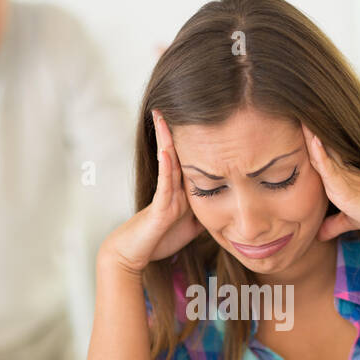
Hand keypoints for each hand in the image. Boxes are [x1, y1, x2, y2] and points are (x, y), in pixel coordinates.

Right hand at [99, 109, 203, 274]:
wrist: (133, 255)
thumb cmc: (159, 241)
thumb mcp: (190, 227)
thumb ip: (203, 214)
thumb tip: (225, 208)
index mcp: (180, 191)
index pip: (190, 161)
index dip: (195, 141)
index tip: (202, 120)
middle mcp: (171, 189)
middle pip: (177, 154)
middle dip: (176, 130)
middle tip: (178, 104)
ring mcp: (164, 196)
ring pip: (168, 163)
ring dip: (167, 139)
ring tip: (164, 117)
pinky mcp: (158, 208)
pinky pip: (164, 185)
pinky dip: (166, 167)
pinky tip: (166, 150)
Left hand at [302, 123, 359, 242]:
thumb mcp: (351, 219)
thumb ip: (334, 223)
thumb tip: (319, 234)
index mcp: (344, 176)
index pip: (320, 157)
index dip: (308, 144)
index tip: (294, 128)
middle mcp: (344, 172)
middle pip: (319, 149)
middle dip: (305, 132)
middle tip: (290, 110)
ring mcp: (346, 178)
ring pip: (322, 153)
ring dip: (308, 135)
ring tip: (295, 114)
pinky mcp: (348, 188)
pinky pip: (330, 168)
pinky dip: (319, 154)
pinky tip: (311, 139)